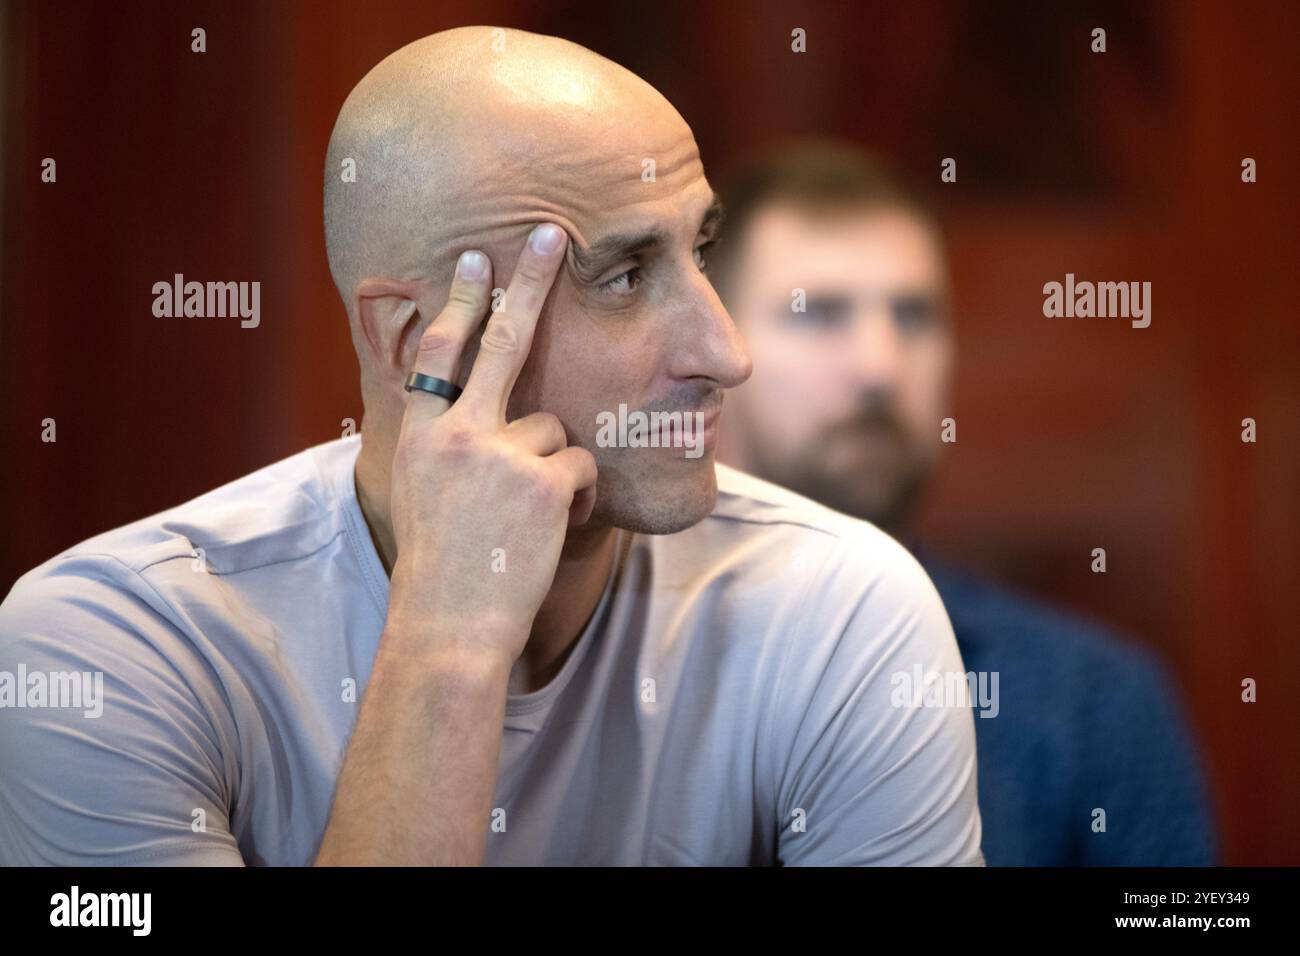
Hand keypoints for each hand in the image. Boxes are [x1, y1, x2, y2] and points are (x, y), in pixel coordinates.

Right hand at [386, 223, 596, 665]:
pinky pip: (581, 465)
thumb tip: (465, 412)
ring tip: (524, 520)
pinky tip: (550, 528)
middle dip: (527, 282)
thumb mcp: (420, 495)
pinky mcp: (544, 480)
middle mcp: (455, 434)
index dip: (459, 301)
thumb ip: (443, 447)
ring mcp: (499, 454)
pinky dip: (578, 495)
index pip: (440, 352)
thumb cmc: (440, 569)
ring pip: (555, 429)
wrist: (449, 626)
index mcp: (419, 436)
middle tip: (550, 233)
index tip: (476, 260)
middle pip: (498, 342)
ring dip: (555, 468)